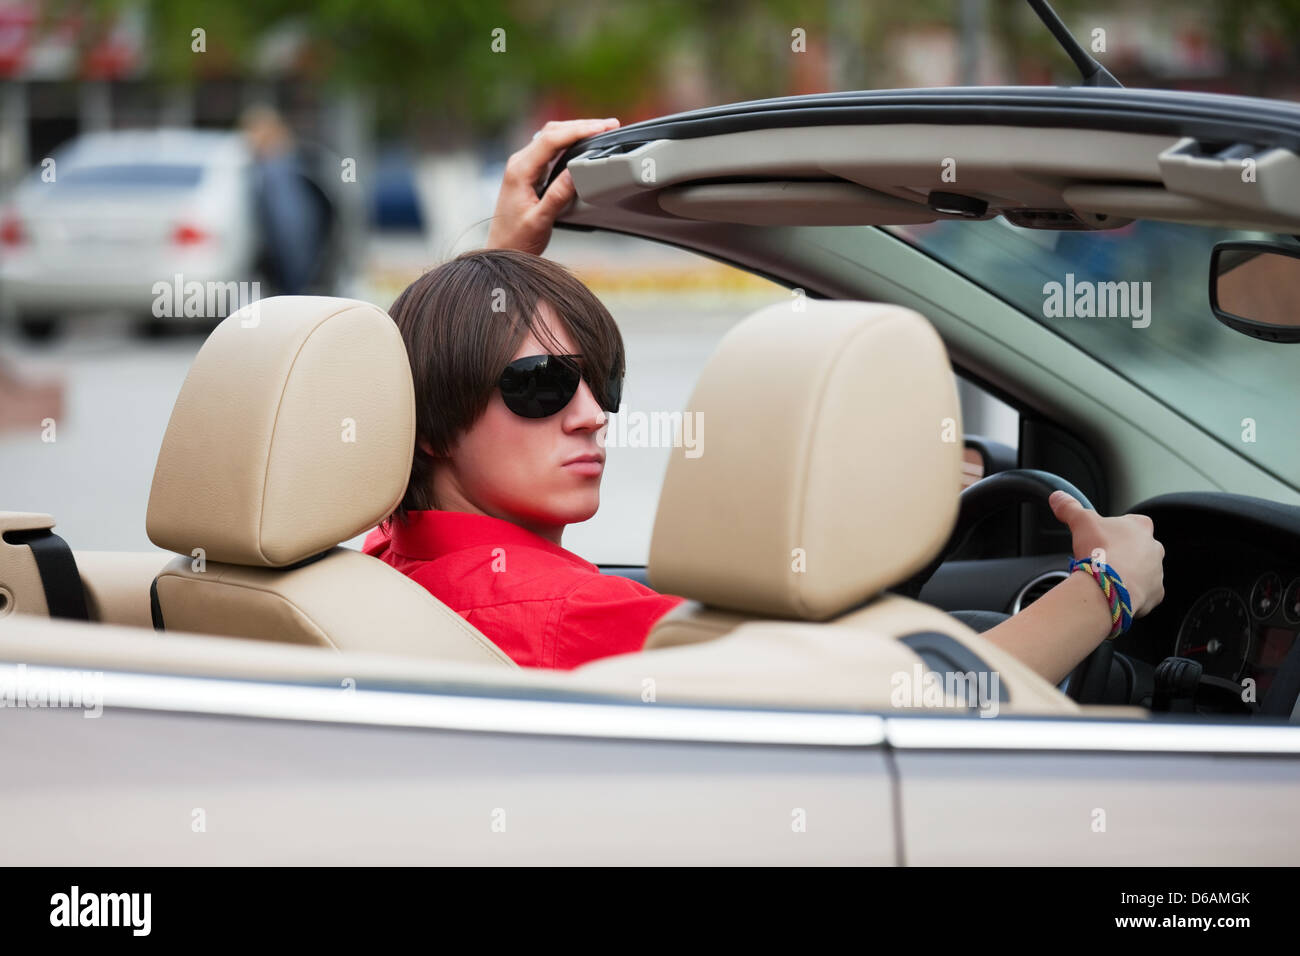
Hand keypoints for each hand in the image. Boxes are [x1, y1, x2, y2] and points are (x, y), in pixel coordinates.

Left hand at [485, 117, 620, 255]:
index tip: (601, 128)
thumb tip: (577, 173)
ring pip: (551, 137)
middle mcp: (519, 163)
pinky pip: (550, 148)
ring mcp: (523, 166)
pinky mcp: (528, 172)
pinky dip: (569, 142)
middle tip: (609, 125)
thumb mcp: (540, 221)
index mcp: (520, 171)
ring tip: (601, 131)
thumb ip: (557, 196)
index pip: (551, 140)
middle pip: (552, 132)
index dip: (578, 131)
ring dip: (575, 131)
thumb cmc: (516, 240)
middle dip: (581, 126)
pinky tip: (582, 144)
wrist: (501, 250)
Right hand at [1048, 490, 1165, 616]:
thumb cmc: (1100, 552)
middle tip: (1103, 559)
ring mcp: (1157, 572)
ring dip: (1128, 573)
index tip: (1103, 537)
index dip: (1116, 530)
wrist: (1109, 587)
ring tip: (1107, 579)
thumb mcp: (1080, 522)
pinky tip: (1115, 593)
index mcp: (1141, 526)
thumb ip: (1070, 508)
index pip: (1133, 523)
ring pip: (1143, 570)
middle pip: (1139, 547)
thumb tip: (1058, 496)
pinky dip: (1132, 593)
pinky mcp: (1155, 594)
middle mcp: (1154, 548)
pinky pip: (1144, 592)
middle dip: (1124, 553)